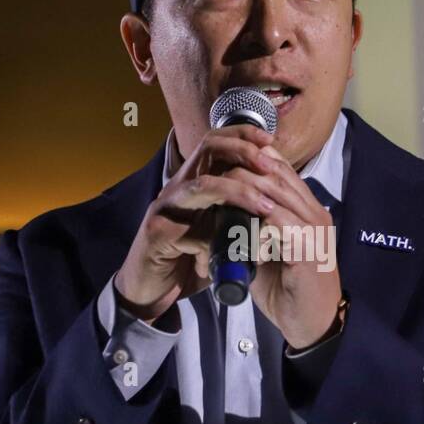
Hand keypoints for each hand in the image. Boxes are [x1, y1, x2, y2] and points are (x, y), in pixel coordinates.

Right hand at [114, 123, 277, 321]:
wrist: (150, 288)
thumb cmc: (188, 259)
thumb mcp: (218, 230)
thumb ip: (237, 214)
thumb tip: (273, 201)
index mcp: (193, 181)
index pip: (215, 141)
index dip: (242, 135)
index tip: (270, 140)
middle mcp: (177, 187)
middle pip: (208, 148)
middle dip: (244, 152)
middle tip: (270, 167)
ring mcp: (164, 208)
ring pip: (203, 185)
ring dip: (239, 192)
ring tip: (266, 207)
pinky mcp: (157, 233)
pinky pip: (190, 230)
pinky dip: (216, 242)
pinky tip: (232, 255)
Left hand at [221, 146, 342, 348]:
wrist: (313, 324)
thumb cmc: (290, 290)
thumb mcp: (271, 251)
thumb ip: (256, 229)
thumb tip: (226, 215)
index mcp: (309, 211)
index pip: (282, 171)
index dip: (251, 161)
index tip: (221, 162)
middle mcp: (316, 214)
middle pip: (278, 175)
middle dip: (243, 168)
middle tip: (212, 171)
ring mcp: (315, 230)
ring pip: (278, 193)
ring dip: (245, 189)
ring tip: (218, 190)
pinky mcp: (309, 249)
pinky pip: (280, 222)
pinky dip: (255, 219)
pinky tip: (234, 220)